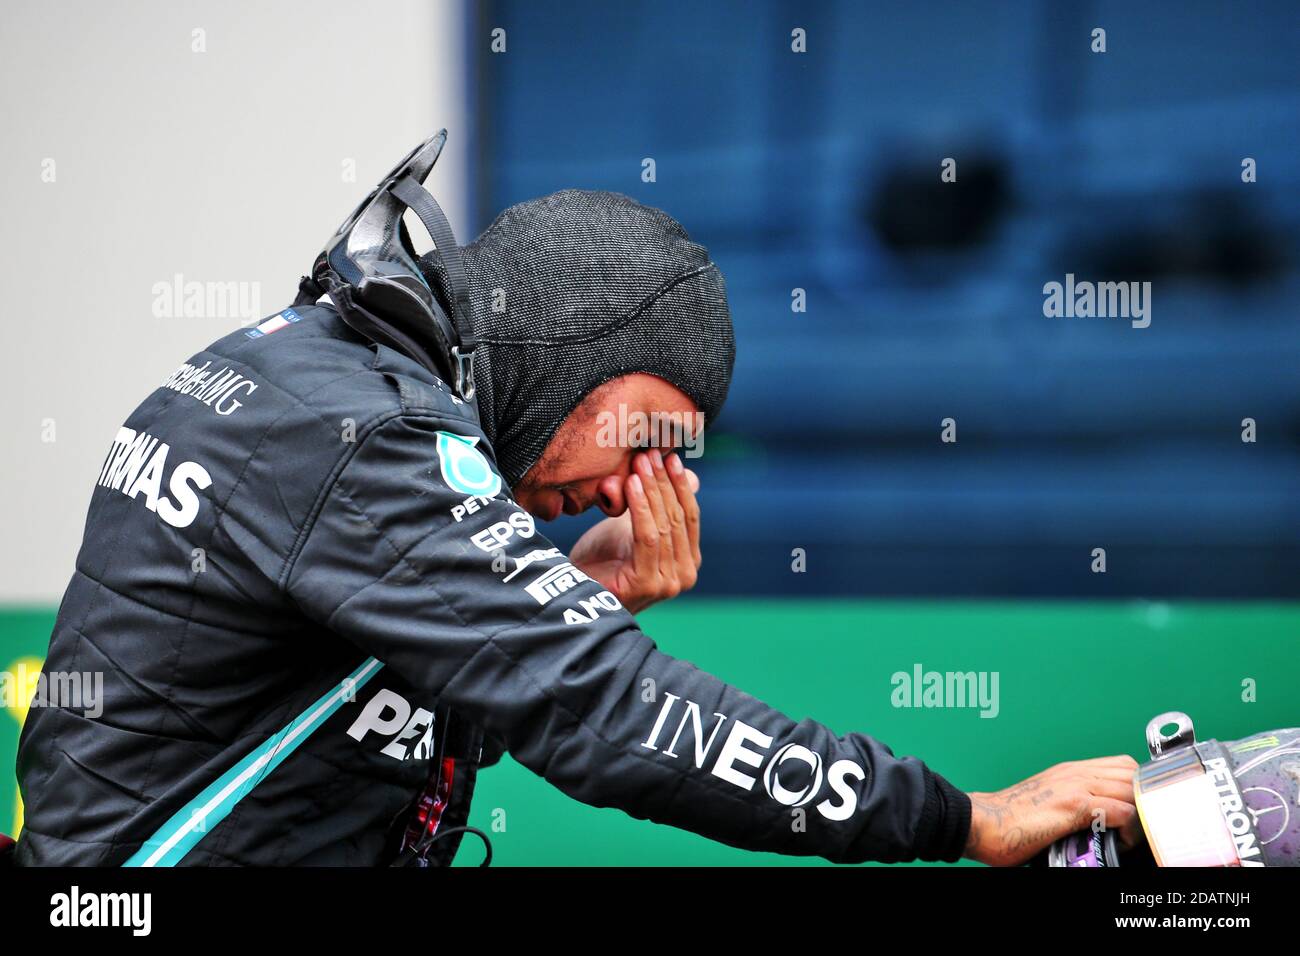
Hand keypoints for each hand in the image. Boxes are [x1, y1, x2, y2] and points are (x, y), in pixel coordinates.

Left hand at [569, 450, 701, 613]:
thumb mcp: (637, 525)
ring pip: (663, 524)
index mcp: (689, 560)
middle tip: (650, 453)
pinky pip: (647, 536)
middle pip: (677, 518)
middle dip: (664, 482)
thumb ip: (664, 506)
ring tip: (639, 463)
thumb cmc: (604, 559)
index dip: (681, 484)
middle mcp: (685, 574)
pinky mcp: (649, 584)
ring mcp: (669, 582)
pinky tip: (631, 484)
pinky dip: (641, 507)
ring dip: (652, 489)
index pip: (690, 515)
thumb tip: (693, 477)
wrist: (574, 589)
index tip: (670, 456)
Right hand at [964, 755, 1141, 865]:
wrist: (982, 822)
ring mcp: (1075, 787)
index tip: (1138, 808)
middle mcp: (1075, 772)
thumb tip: (1093, 820)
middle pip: (1131, 772)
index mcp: (1068, 771)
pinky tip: (1121, 841)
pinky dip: (1129, 827)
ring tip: (1133, 832)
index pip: (1121, 765)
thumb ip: (1070, 803)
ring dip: (1139, 810)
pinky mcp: (1073, 806)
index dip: (1136, 785)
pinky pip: (1120, 811)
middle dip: (1144, 797)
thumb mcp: (1045, 801)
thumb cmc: (1008, 820)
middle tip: (1140, 822)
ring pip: (1131, 787)